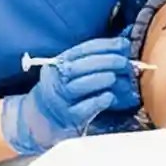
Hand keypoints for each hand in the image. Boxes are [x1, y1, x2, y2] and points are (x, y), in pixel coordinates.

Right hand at [1, 37, 137, 154]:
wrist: (42, 121)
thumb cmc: (65, 92)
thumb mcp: (72, 73)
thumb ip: (93, 60)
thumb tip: (124, 46)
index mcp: (58, 64)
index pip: (82, 50)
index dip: (104, 45)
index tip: (123, 44)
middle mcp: (55, 80)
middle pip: (78, 67)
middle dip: (105, 61)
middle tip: (124, 63)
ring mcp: (60, 100)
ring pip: (78, 86)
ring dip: (100, 79)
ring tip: (115, 77)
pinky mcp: (68, 119)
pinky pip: (83, 108)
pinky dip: (98, 100)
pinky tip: (110, 97)